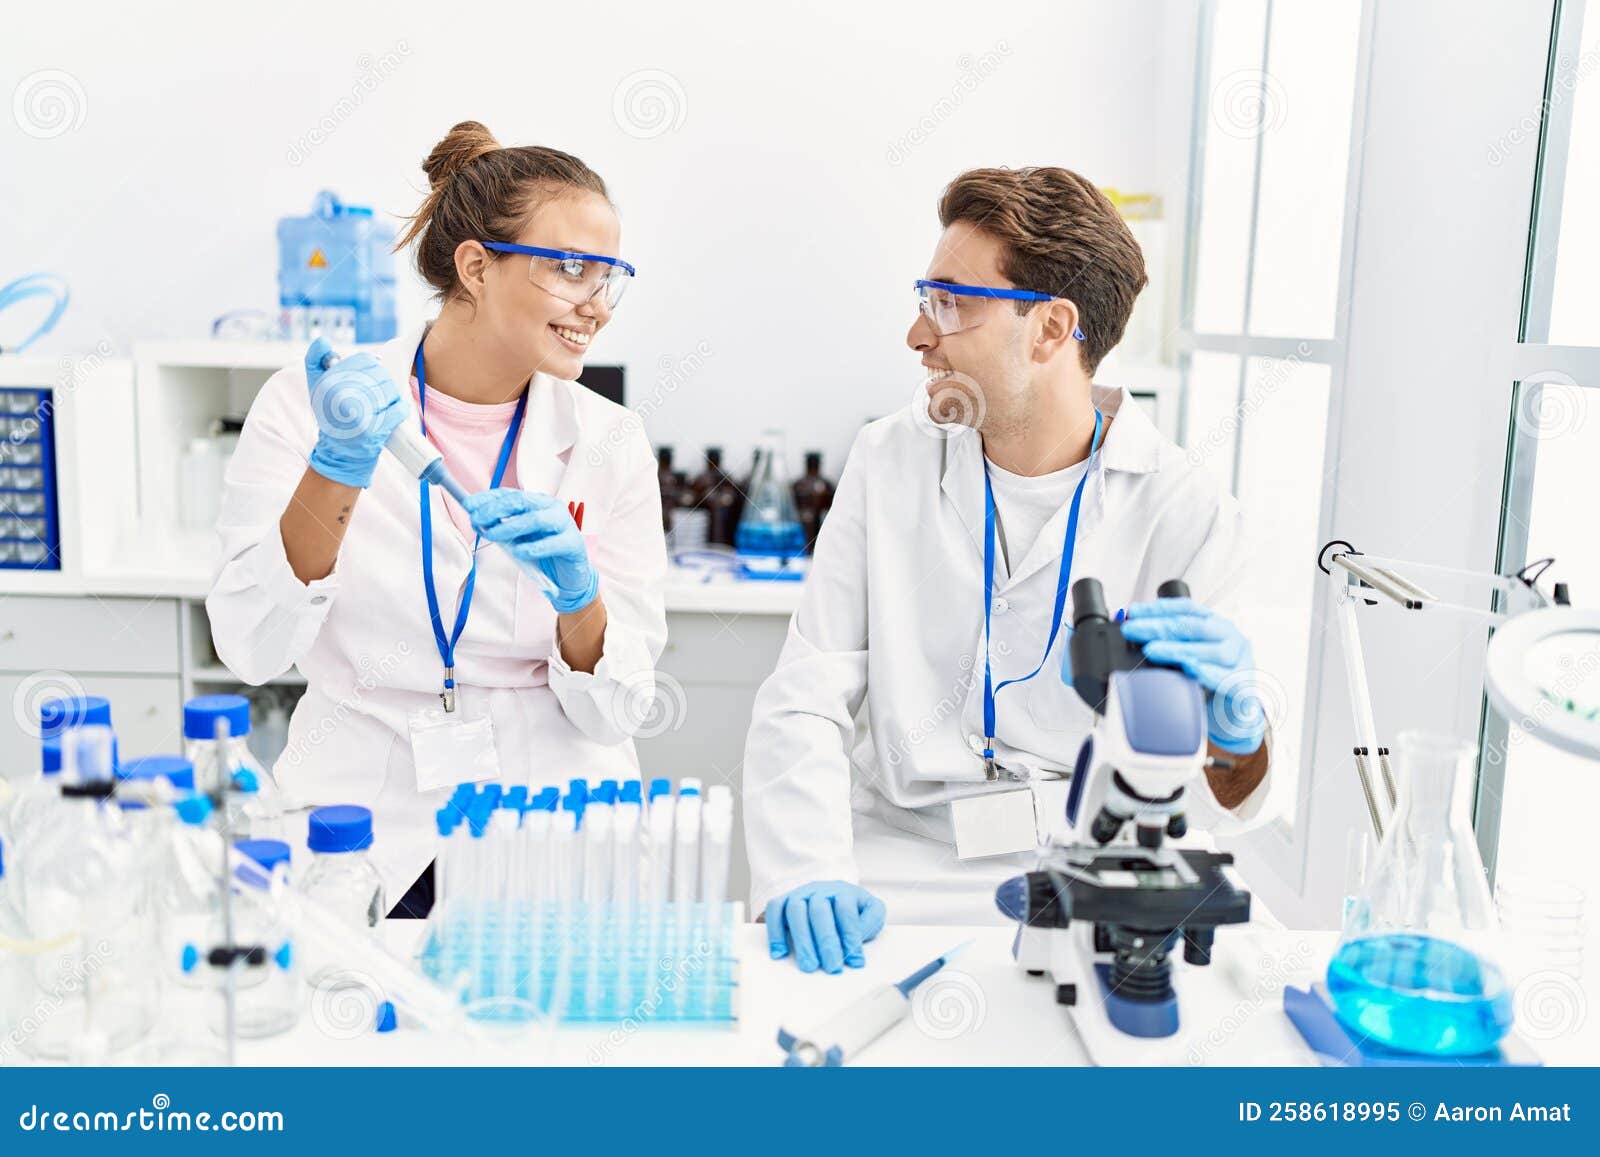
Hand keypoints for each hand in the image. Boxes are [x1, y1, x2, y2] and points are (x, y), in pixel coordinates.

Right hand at [303, 338, 405, 488]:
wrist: (338, 452)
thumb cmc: (330, 415)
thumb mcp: (317, 387)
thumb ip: (316, 360)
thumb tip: (323, 340)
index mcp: (329, 382)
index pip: (366, 360)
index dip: (374, 366)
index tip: (371, 376)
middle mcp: (341, 397)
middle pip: (381, 375)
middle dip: (384, 383)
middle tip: (379, 393)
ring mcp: (358, 415)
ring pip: (391, 390)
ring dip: (393, 395)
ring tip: (385, 403)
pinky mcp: (373, 432)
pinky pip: (398, 410)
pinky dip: (401, 409)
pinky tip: (395, 411)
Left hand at [462, 488, 598, 613]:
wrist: (570, 575)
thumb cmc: (543, 552)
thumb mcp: (520, 537)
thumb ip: (503, 527)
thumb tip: (478, 520)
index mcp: (538, 502)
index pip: (510, 494)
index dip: (488, 498)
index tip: (469, 505)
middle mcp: (552, 508)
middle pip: (522, 501)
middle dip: (495, 509)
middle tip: (477, 520)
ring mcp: (565, 524)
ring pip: (536, 519)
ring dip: (510, 527)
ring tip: (493, 535)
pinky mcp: (573, 544)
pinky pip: (552, 543)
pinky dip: (532, 548)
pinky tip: (519, 552)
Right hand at [765, 881, 885, 973]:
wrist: (832, 895)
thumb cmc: (853, 910)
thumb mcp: (871, 912)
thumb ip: (871, 921)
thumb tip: (857, 937)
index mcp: (844, 891)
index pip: (845, 911)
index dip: (850, 936)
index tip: (855, 960)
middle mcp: (820, 890)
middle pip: (819, 911)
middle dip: (826, 942)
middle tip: (831, 967)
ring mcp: (800, 894)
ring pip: (795, 911)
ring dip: (802, 940)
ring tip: (809, 965)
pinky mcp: (783, 901)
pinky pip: (774, 910)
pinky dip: (775, 932)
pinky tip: (780, 953)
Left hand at [1120, 597, 1264, 753]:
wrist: (1232, 713)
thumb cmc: (1208, 680)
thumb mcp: (1187, 656)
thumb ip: (1168, 644)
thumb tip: (1134, 633)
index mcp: (1215, 626)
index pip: (1188, 609)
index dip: (1160, 608)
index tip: (1134, 611)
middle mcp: (1230, 638)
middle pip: (1196, 627)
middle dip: (1159, 627)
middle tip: (1133, 630)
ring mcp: (1241, 661)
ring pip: (1214, 651)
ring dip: (1179, 649)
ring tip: (1152, 650)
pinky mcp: (1243, 686)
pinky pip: (1228, 679)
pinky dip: (1209, 673)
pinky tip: (1191, 668)